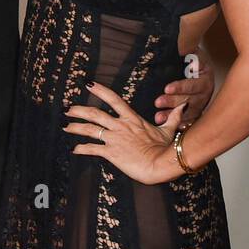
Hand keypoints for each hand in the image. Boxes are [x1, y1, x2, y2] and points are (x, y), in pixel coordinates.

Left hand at [64, 82, 185, 184]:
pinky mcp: (111, 153)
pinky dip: (82, 149)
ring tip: (65, 126)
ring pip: (90, 130)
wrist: (160, 163)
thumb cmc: (165, 148)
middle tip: (68, 109)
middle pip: (95, 114)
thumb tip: (183, 105)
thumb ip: (174, 117)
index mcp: (131, 118)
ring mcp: (114, 139)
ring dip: (75, 127)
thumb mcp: (168, 130)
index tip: (88, 84)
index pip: (113, 99)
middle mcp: (120, 126)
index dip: (100, 91)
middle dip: (79, 110)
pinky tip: (75, 149)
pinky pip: (92, 149)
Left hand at [154, 48, 214, 124]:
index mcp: (205, 79)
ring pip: (186, 113)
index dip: (180, 87)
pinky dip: (177, 124)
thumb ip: (188, 51)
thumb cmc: (194, 61)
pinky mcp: (194, 113)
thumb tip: (182, 50)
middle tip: (157, 102)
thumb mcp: (194, 54)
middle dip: (172, 102)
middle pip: (189, 100)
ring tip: (158, 117)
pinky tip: (166, 126)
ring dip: (172, 116)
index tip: (166, 88)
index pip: (193, 85)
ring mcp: (200, 105)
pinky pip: (186, 121)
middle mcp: (205, 94)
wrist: (199, 69)